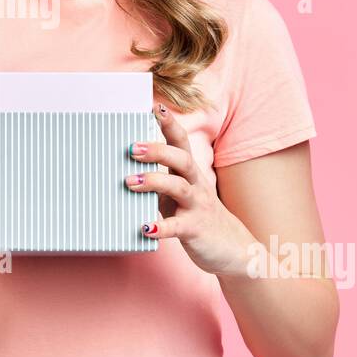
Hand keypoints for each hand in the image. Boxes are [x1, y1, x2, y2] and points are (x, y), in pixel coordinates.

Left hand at [125, 104, 256, 278]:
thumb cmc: (196, 216)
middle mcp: (196, 184)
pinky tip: (144, 227)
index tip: (154, 106)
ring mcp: (197, 206)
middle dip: (157, 150)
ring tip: (130, 182)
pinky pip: (177, 227)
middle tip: (132, 148)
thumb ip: (158, 181)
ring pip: (179, 187)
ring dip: (154, 182)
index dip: (169, 124)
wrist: (234, 249)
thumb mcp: (180, 193)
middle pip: (181, 159)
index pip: (180, 142)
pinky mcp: (195, 229)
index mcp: (189, 173)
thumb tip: (123, 168)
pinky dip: (160, 227)